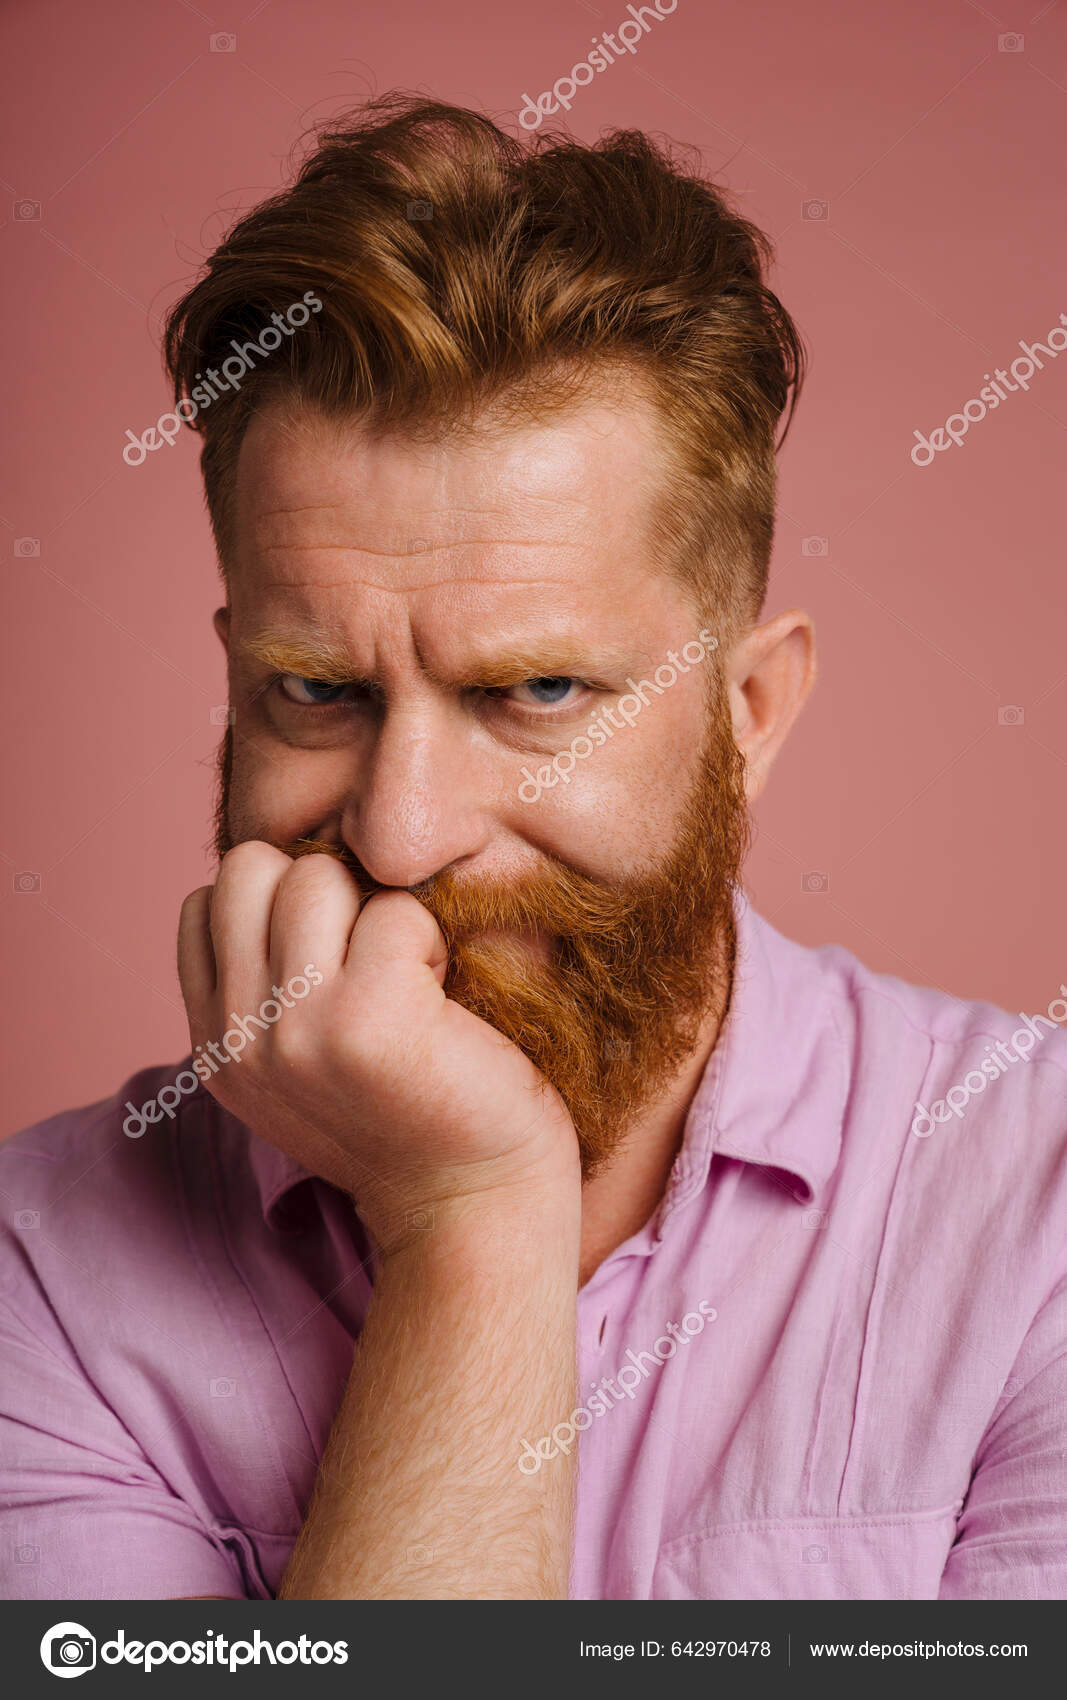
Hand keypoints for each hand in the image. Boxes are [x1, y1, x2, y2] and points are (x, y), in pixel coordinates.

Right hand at [177, 843, 579, 1249]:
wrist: (476, 1207)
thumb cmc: (413, 1118)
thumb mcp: (305, 1060)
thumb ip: (268, 986)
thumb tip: (283, 873)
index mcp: (216, 1044)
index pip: (205, 903)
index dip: (278, 904)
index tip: (335, 959)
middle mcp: (238, 1037)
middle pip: (249, 868)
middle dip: (321, 889)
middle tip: (375, 957)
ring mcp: (293, 1027)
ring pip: (313, 875)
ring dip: (376, 910)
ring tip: (411, 977)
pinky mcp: (364, 1020)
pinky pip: (394, 911)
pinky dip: (430, 938)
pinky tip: (444, 1001)